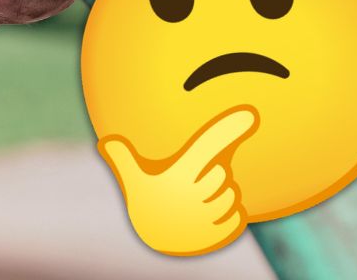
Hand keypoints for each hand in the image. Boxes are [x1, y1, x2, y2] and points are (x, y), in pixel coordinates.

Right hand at [98, 106, 259, 255]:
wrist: (156, 242)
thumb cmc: (146, 204)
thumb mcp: (133, 179)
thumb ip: (123, 157)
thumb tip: (106, 141)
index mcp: (178, 176)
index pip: (207, 146)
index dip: (227, 128)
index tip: (250, 115)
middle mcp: (195, 195)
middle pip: (220, 173)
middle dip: (210, 175)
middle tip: (190, 183)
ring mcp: (208, 216)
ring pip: (231, 196)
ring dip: (221, 196)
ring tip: (199, 200)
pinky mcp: (220, 234)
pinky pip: (237, 218)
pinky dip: (229, 215)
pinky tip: (211, 215)